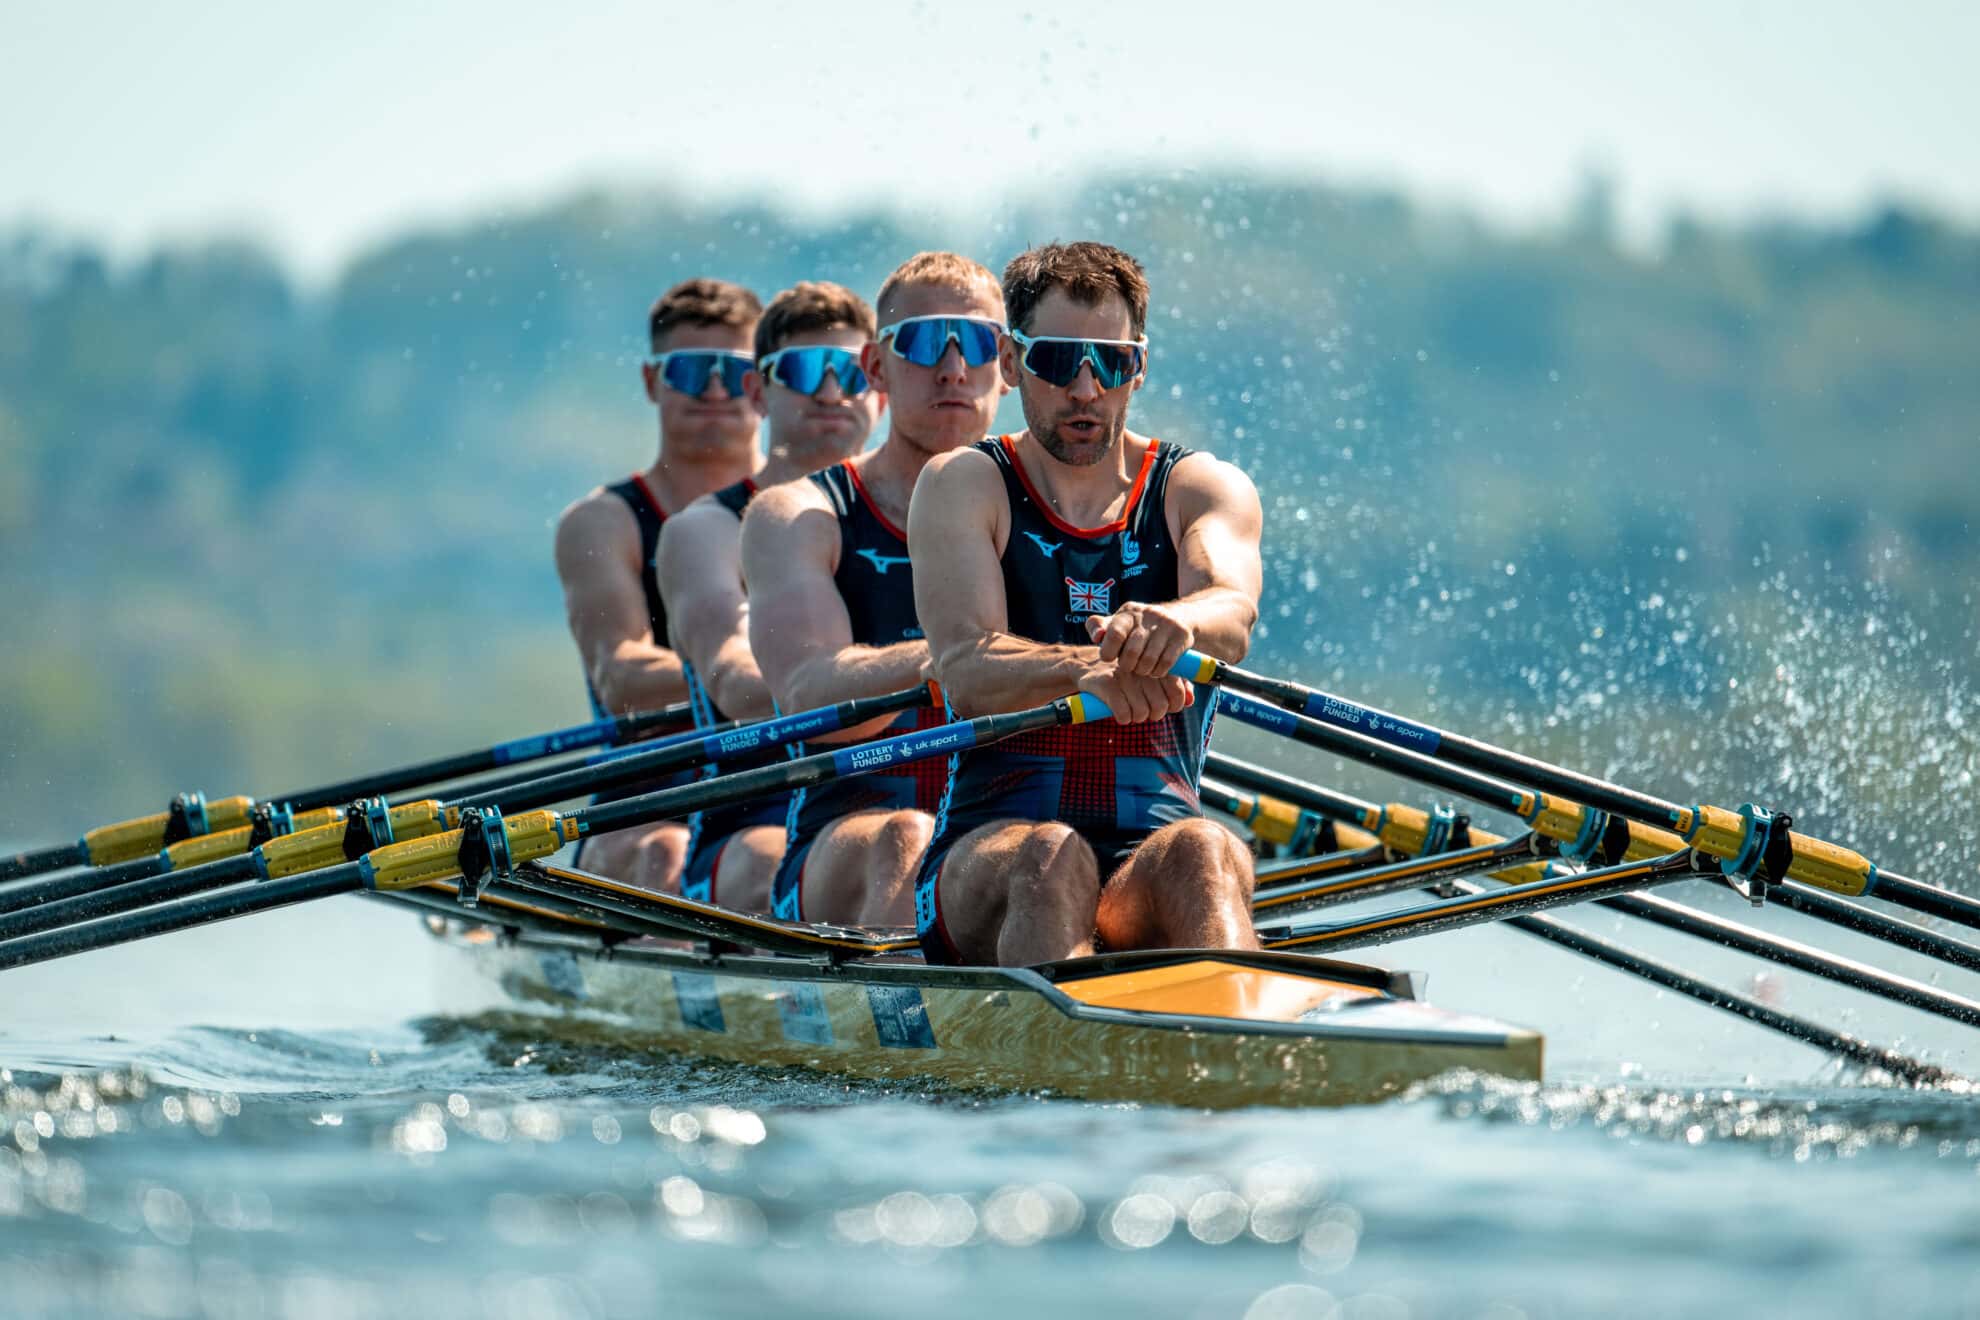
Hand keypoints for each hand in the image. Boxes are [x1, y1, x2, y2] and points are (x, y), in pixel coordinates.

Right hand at [1077, 663, 1192, 724]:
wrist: (1085, 665)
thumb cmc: (1124, 675)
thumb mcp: (1149, 676)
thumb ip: (1173, 686)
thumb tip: (1190, 701)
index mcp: (1154, 664)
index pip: (1177, 692)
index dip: (1173, 706)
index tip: (1163, 706)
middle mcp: (1141, 668)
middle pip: (1160, 707)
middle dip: (1153, 715)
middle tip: (1143, 710)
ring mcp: (1125, 676)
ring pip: (1142, 713)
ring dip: (1136, 718)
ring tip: (1129, 710)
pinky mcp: (1107, 685)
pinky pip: (1124, 715)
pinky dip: (1123, 718)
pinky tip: (1118, 713)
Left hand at [1084, 603, 1193, 677]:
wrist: (1175, 618)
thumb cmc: (1136, 627)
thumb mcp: (1116, 623)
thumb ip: (1098, 627)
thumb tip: (1096, 637)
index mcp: (1129, 611)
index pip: (1115, 633)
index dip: (1108, 651)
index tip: (1109, 658)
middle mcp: (1149, 614)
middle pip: (1132, 651)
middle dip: (1127, 664)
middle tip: (1128, 666)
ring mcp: (1167, 624)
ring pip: (1149, 660)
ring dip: (1142, 670)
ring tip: (1140, 668)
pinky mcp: (1182, 636)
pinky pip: (1166, 663)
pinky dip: (1157, 671)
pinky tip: (1154, 669)